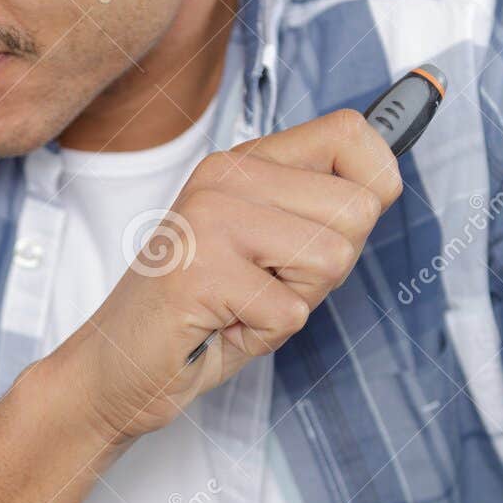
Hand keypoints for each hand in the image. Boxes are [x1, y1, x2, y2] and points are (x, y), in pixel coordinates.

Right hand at [61, 108, 401, 441]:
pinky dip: (261, 337)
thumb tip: (386, 179)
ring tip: (241, 305)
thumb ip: (315, 211)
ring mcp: (210, 221)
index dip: (376, 180)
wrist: (116, 369)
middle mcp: (226, 178)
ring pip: (331, 258)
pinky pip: (288, 312)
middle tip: (267, 285)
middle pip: (356, 209)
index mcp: (243, 163)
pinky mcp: (200, 272)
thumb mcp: (266, 248)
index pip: (351, 133)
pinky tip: (220, 326)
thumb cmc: (199, 315)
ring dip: (295, 303)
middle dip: (328, 269)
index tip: (348, 221)